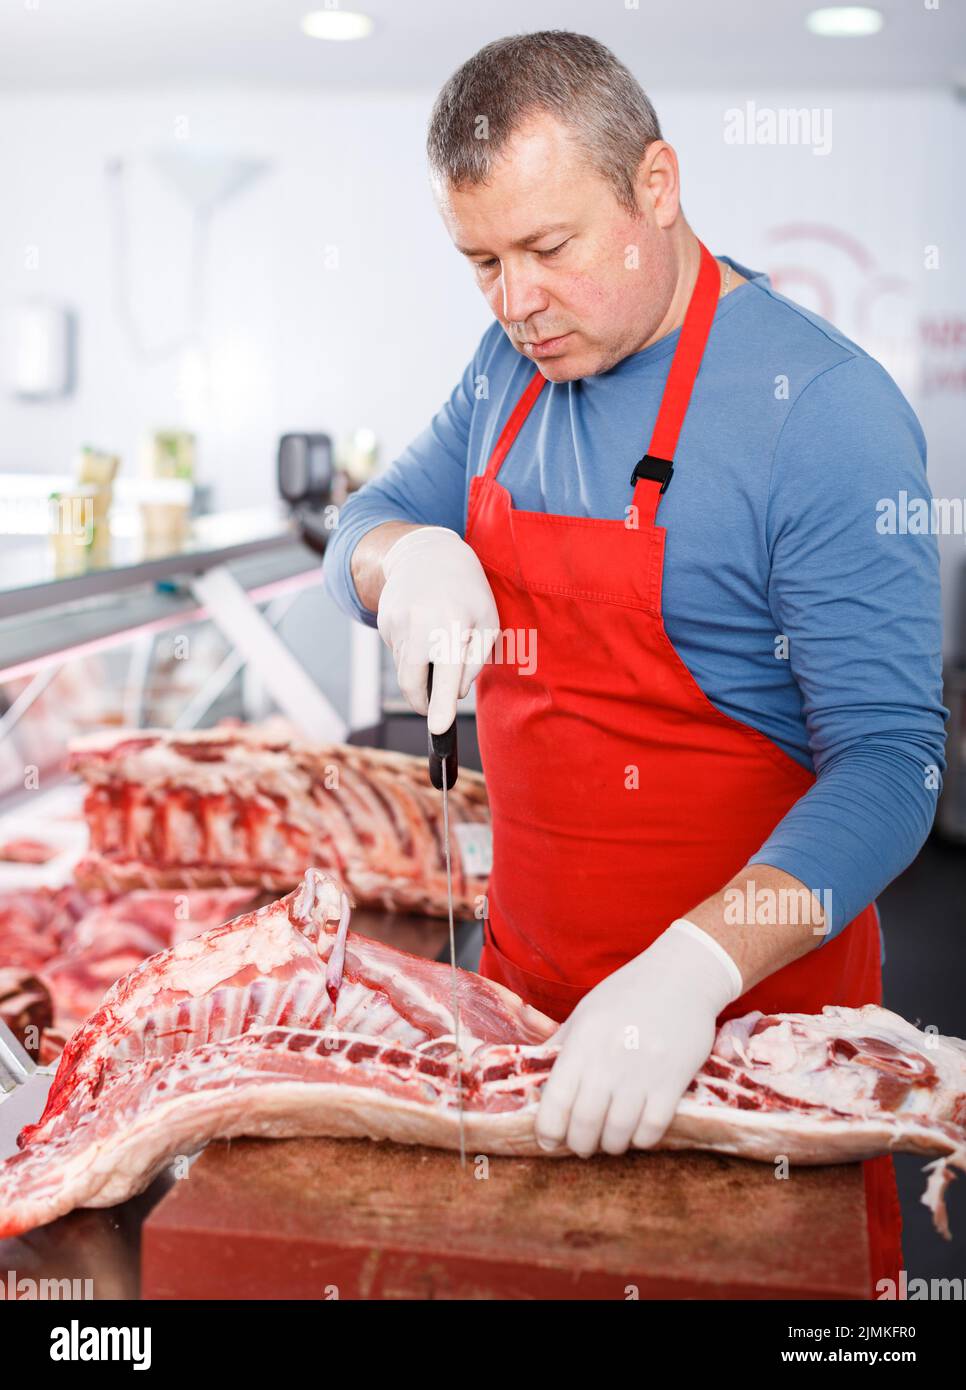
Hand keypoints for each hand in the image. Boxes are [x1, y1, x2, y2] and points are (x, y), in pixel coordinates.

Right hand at [377, 526, 498, 734]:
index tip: (438, 729)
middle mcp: (421, 623)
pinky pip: (397, 651)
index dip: (441, 704)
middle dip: (421, 701)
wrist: (427, 553)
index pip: (446, 673)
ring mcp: (397, 622)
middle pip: (412, 681)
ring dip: (420, 667)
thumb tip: (454, 692)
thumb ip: (475, 661)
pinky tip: (420, 626)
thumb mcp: (488, 622)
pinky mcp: (383, 622)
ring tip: (435, 636)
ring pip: (405, 668)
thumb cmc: (467, 592)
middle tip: (431, 706)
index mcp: (455, 624)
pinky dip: (410, 650)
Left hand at [535, 922, 741, 1156]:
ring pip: (618, 1133)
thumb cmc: (628, 993)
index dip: (548, 1131)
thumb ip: (560, 1045)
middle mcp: (609, 1058)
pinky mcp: (674, 1081)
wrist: (682, 976)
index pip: (556, 1100)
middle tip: (581, 1145)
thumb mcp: (586, 1012)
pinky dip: (641, 1139)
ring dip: (610, 1145)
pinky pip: (652, 1129)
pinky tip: (637, 1130)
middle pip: (585, 1124)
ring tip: (608, 1140)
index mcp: (583, 1040)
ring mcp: (643, 1071)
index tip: (549, 1141)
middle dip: (579, 1144)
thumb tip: (531, 1075)